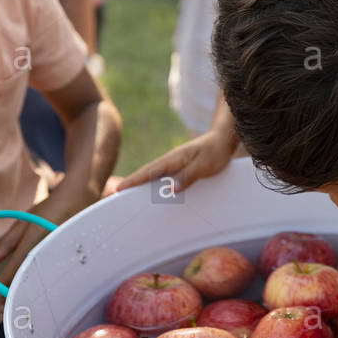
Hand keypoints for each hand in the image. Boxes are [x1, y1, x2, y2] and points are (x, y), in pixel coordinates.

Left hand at [0, 177, 89, 308]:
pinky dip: (43, 287)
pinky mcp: (76, 256)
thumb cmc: (51, 207)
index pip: (18, 266)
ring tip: (15, 303)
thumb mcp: (25, 219)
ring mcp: (66, 251)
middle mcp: (52, 244)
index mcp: (38, 233)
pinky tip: (35, 294)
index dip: (3, 284)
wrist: (82, 197)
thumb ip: (6, 242)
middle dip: (14, 295)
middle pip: (30, 278)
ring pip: (44, 281)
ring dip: (28, 294)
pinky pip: (56, 276)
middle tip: (0, 306)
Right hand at [116, 129, 235, 196]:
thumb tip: (170, 189)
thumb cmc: (215, 152)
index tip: (119, 189)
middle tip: (115, 195)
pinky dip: (151, 182)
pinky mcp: (177, 166)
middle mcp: (169, 160)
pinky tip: (150, 191)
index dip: (134, 181)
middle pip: (146, 173)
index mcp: (173, 159)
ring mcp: (173, 163)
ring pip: (152, 174)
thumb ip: (187, 176)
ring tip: (128, 197)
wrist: (222, 140)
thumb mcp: (204, 165)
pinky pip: (160, 176)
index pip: (149, 172)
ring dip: (140, 183)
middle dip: (131, 183)